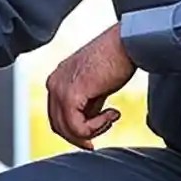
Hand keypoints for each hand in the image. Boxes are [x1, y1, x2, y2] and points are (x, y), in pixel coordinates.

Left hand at [45, 24, 136, 150]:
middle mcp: (54, 83)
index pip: (57, 117)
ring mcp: (59, 88)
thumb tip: (87, 125)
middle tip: (101, 135)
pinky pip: (77, 126)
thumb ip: (87, 104)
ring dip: (92, 131)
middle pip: (58, 126)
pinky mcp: (71, 94)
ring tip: (111, 118)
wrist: (127, 43)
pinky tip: (112, 113)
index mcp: (57, 79)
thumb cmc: (116, 59)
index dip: (75, 132)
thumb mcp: (96, 86)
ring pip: (67, 129)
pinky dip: (96, 127)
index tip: (93, 137)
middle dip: (81, 136)